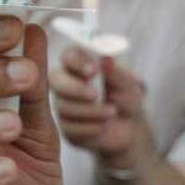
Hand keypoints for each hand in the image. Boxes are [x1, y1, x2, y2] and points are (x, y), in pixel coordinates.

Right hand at [50, 48, 149, 163]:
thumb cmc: (126, 98)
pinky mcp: (65, 126)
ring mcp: (63, 104)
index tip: (94, 70)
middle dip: (75, 88)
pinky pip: (70, 127)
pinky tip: (104, 125)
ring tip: (112, 112)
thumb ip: (117, 73)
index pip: (68, 56)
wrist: (129, 128)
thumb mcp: (129, 85)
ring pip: (64, 106)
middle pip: (55, 79)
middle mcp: (66, 82)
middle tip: (96, 95)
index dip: (77, 62)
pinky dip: (90, 127)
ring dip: (90, 111)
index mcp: (80, 64)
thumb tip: (106, 60)